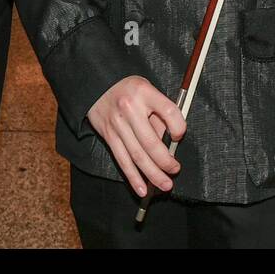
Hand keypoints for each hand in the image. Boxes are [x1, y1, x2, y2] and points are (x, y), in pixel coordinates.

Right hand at [86, 76, 186, 197]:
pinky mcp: (108, 136)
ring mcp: (117, 124)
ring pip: (137, 155)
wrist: (95, 84)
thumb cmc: (127, 88)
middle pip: (151, 142)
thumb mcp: (146, 89)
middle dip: (166, 161)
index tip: (179, 136)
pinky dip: (133, 177)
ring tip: (165, 185)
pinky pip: (122, 160)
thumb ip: (158, 112)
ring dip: (153, 174)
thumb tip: (168, 141)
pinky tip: (142, 189)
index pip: (169, 112)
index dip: (179, 127)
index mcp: (145, 92)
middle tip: (175, 170)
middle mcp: (130, 109)